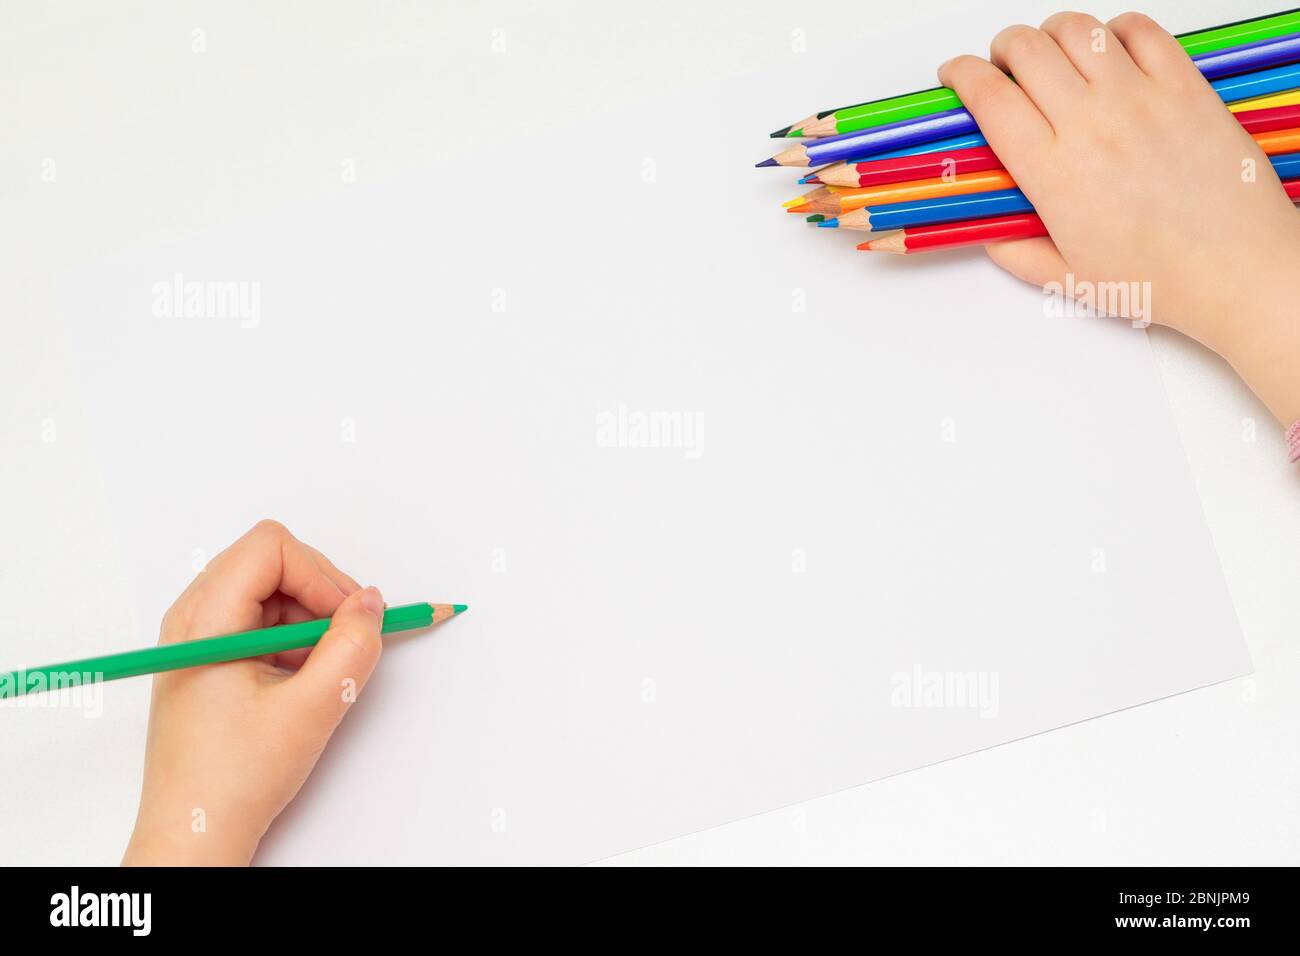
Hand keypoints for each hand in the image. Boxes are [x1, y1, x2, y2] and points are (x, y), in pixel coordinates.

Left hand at [122, 519, 383, 865]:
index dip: (321, 574)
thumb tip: (371, 604)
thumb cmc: (231, 780)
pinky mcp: (215, 657)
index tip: (348, 617)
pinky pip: (265, 621)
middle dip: (321, 593)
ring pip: (273, 591)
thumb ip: (351, 647)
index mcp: (204, 620)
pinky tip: (303, 680)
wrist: (193, 833)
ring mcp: (202, 636)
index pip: (271, 548)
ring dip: (311, 620)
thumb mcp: (311, 710)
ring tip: (321, 671)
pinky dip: (297, 640)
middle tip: (349, 637)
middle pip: (273, 562)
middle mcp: (195, 618)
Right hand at [939, 11, 1299, 424]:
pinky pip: (1141, 29)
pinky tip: (1109, 51)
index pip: (989, 98)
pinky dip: (1114, 29)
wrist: (1238, 270)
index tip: (956, 76)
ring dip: (1052, 33)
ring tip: (1052, 54)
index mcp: (1054, 174)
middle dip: (1002, 49)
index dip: (961, 75)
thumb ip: (1018, 254)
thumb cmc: (1161, 279)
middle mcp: (1092, 125)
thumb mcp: (1069, 278)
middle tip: (1003, 66)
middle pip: (1026, 50)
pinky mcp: (1184, 87)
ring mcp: (1141, 99)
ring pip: (1077, 29)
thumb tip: (990, 234)